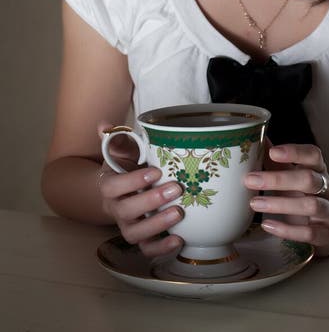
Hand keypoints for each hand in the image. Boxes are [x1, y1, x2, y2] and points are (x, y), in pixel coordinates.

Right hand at [97, 125, 184, 258]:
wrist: (122, 190)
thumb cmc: (126, 166)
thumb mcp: (122, 150)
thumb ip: (116, 138)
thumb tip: (104, 125)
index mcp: (108, 186)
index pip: (113, 187)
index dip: (133, 181)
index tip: (156, 171)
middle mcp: (115, 209)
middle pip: (126, 211)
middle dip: (151, 201)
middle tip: (176, 188)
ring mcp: (127, 225)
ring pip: (135, 234)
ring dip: (157, 225)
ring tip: (179, 213)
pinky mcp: (140, 238)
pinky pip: (146, 249)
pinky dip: (161, 248)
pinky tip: (179, 239)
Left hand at [244, 143, 328, 256]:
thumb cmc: (305, 198)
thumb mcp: (294, 178)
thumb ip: (277, 162)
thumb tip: (255, 139)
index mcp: (320, 170)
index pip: (313, 154)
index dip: (295, 152)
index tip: (272, 152)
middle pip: (309, 179)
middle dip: (279, 179)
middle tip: (250, 180)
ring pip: (311, 205)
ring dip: (280, 204)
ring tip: (254, 203)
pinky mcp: (327, 235)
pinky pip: (309, 233)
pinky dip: (287, 229)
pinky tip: (267, 225)